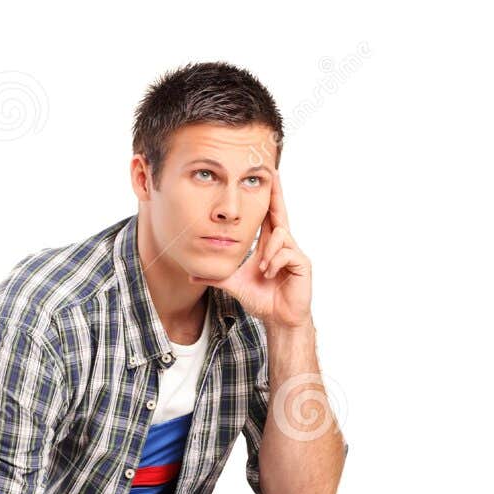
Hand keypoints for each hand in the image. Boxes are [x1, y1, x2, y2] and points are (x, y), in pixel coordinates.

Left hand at [213, 169, 312, 329]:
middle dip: (276, 194)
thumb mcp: (234, 284)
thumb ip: (216, 277)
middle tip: (273, 174)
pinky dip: (274, 263)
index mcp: (268, 244)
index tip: (265, 178)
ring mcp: (294, 253)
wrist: (279, 319)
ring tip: (261, 270)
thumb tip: (192, 276)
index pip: (267, 216)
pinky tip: (269, 274)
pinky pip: (286, 253)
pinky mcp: (302, 263)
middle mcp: (283, 244)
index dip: (267, 197)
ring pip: (281, 235)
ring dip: (267, 252)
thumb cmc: (262, 300)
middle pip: (280, 212)